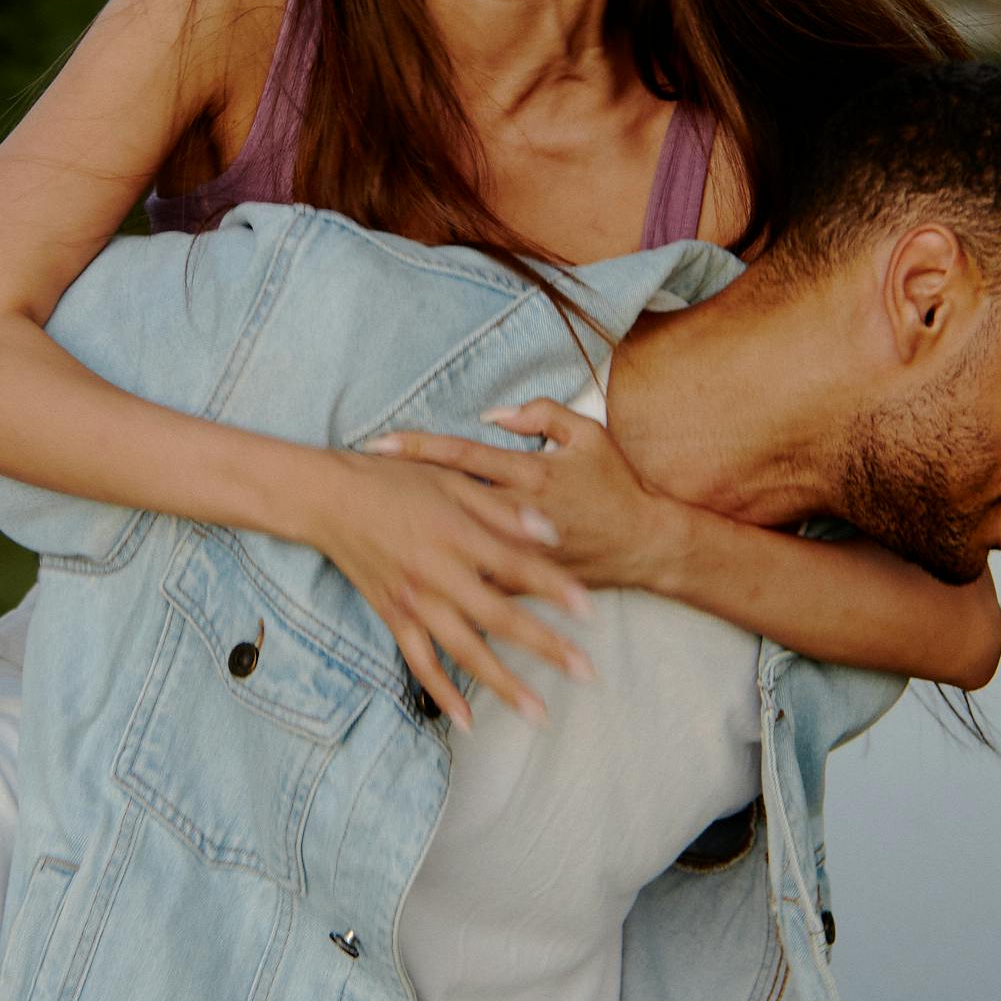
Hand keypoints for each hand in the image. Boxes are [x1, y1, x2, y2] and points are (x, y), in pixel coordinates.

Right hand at [305, 446, 595, 733]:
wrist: (329, 499)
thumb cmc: (393, 480)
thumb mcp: (451, 478)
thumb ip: (502, 510)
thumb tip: (551, 534)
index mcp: (455, 534)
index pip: (516, 566)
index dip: (554, 589)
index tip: (588, 611)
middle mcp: (436, 573)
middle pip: (499, 618)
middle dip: (545, 647)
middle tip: (585, 672)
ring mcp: (413, 601)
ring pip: (464, 651)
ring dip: (503, 685)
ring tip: (538, 713)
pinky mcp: (393, 618)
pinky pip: (420, 663)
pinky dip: (443, 693)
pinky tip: (468, 721)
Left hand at [367, 399, 687, 596]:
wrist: (645, 544)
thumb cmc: (614, 485)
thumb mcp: (587, 435)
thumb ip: (542, 415)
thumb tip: (494, 411)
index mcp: (529, 473)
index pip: (462, 456)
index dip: (419, 449)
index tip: (378, 445)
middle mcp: (515, 513)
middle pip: (445, 502)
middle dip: (398, 494)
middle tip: (355, 488)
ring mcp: (516, 552)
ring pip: (454, 548)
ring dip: (412, 542)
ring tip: (368, 539)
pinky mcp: (522, 583)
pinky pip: (478, 586)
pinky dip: (446, 585)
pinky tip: (407, 590)